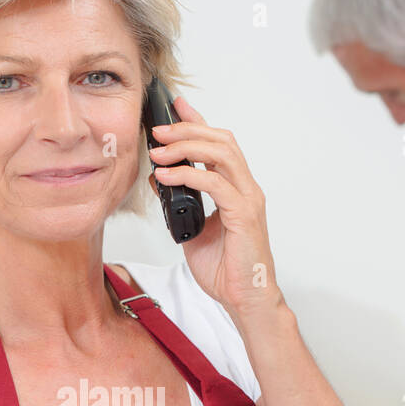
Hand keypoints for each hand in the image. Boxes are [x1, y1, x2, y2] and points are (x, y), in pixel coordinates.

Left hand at [147, 95, 283, 321]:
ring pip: (222, 154)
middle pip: (221, 141)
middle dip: (187, 129)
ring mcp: (247, 199)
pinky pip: (214, 183)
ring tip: (158, 150)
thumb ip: (179, 203)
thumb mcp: (191, 229)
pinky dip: (188, 174)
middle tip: (157, 130)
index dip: (198, 122)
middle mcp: (245, 189)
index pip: (218, 145)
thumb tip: (159, 178)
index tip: (175, 106)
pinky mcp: (243, 214)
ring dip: (187, 146)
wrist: (244, 299)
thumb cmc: (224, 270)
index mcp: (236, 190)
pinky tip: (166, 176)